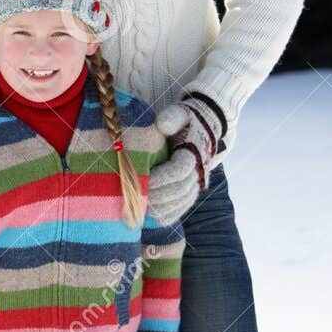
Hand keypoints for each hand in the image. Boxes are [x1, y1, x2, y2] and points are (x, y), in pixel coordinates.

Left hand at [146, 93, 225, 223]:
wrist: (197, 133)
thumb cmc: (183, 123)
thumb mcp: (179, 114)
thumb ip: (172, 117)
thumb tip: (162, 124)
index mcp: (194, 154)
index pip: (179, 170)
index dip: (161, 178)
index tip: (142, 179)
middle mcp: (198, 173)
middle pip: (178, 191)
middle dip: (156, 196)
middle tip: (134, 197)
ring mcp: (194, 188)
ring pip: (178, 205)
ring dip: (158, 208)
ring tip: (136, 207)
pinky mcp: (187, 197)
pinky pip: (177, 212)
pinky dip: (161, 216)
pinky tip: (145, 216)